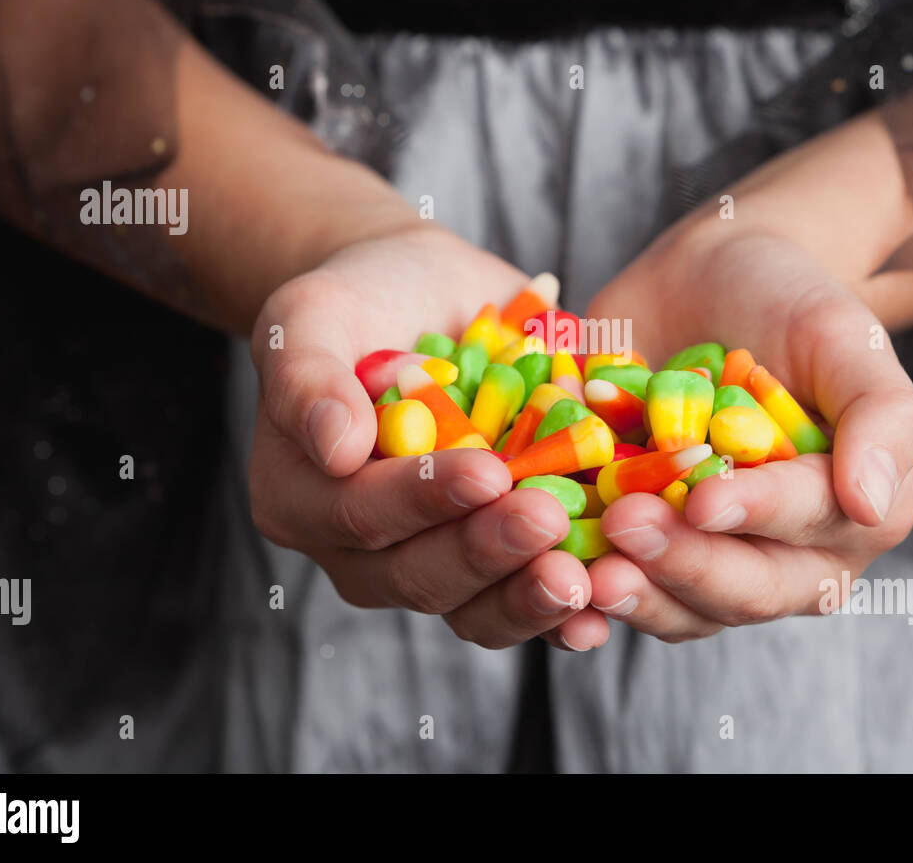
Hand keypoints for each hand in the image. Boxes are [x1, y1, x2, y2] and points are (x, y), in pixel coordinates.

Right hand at [249, 225, 610, 650]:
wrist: (423, 301)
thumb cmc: (357, 302)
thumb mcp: (310, 316)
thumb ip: (308, 378)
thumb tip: (336, 449)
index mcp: (303, 499)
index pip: (361, 513)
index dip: (424, 498)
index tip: (487, 472)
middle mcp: (362, 550)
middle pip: (420, 574)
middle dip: (488, 551)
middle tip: (548, 519)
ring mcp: (430, 562)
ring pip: (475, 607)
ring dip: (531, 599)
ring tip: (585, 579)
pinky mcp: (494, 562)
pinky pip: (525, 602)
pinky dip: (566, 611)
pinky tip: (609, 603)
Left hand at [583, 221, 912, 640]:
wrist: (706, 278)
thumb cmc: (789, 302)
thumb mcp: (844, 338)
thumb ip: (880, 417)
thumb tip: (874, 504)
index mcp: (848, 515)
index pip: (807, 528)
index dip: (756, 516)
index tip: (705, 499)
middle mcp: (783, 555)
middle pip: (740, 588)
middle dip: (683, 562)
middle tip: (626, 524)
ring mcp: (706, 558)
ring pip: (678, 608)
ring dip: (632, 592)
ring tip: (583, 567)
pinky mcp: (641, 549)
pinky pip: (617, 588)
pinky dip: (581, 588)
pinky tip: (543, 573)